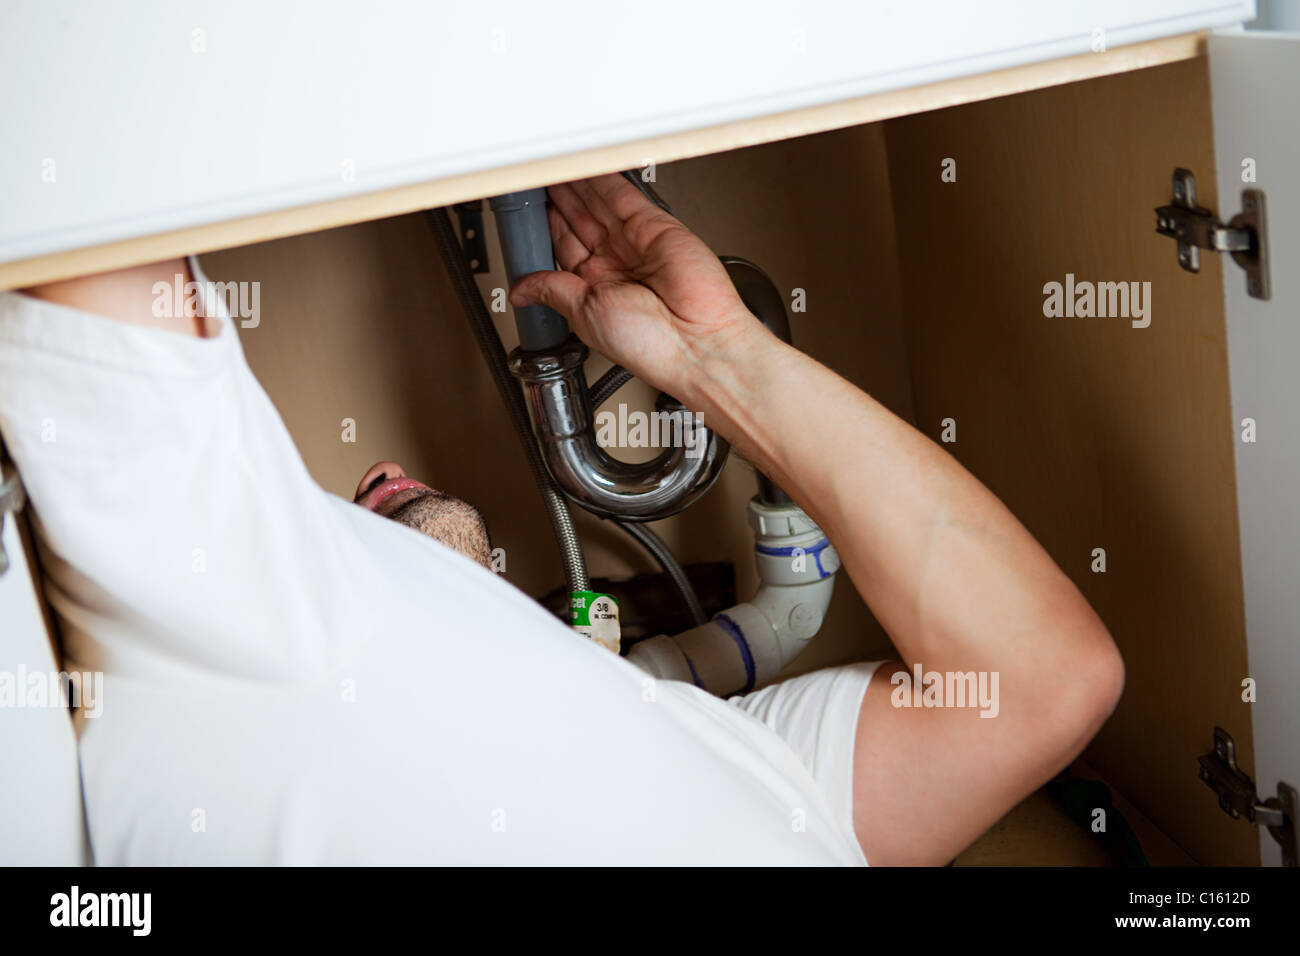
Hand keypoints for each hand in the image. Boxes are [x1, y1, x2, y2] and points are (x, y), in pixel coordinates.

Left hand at [508, 174, 760, 401]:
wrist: (694, 343)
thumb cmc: (649, 345)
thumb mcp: (583, 315)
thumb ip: (552, 291)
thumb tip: (521, 291)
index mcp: (596, 288)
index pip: (564, 246)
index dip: (546, 224)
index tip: (528, 207)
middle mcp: (616, 264)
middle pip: (579, 221)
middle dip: (559, 198)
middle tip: (536, 174)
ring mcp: (635, 243)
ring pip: (598, 203)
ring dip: (575, 184)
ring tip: (552, 163)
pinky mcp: (656, 225)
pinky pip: (622, 195)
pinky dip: (602, 179)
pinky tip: (582, 166)